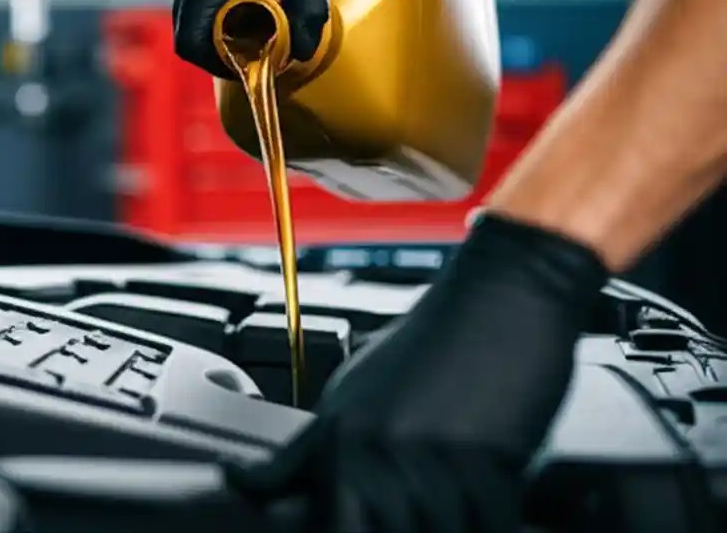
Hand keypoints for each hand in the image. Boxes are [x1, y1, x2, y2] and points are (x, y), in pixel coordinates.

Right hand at [171, 0, 356, 78]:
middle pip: (193, 26)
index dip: (218, 65)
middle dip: (226, 46)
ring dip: (232, 22)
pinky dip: (234, 0)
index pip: (190, 41)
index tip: (251, 70)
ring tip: (270, 25)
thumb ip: (305, 20)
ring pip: (203, 6)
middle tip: (265, 52)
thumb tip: (301, 55)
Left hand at [227, 213, 609, 531]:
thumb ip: (328, 447)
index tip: (348, 521)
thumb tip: (288, 497)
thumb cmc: (443, 338)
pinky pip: (490, 521)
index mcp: (334, 425)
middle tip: (425, 510)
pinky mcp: (482, 454)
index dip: (334, 523)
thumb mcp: (362, 386)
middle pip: (371, 529)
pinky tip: (498, 493)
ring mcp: (421, 447)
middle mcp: (367, 439)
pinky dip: (498, 518)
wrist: (506, 288)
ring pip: (437, 531)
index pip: (308, 509)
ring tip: (467, 496)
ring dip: (459, 522)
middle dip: (407, 526)